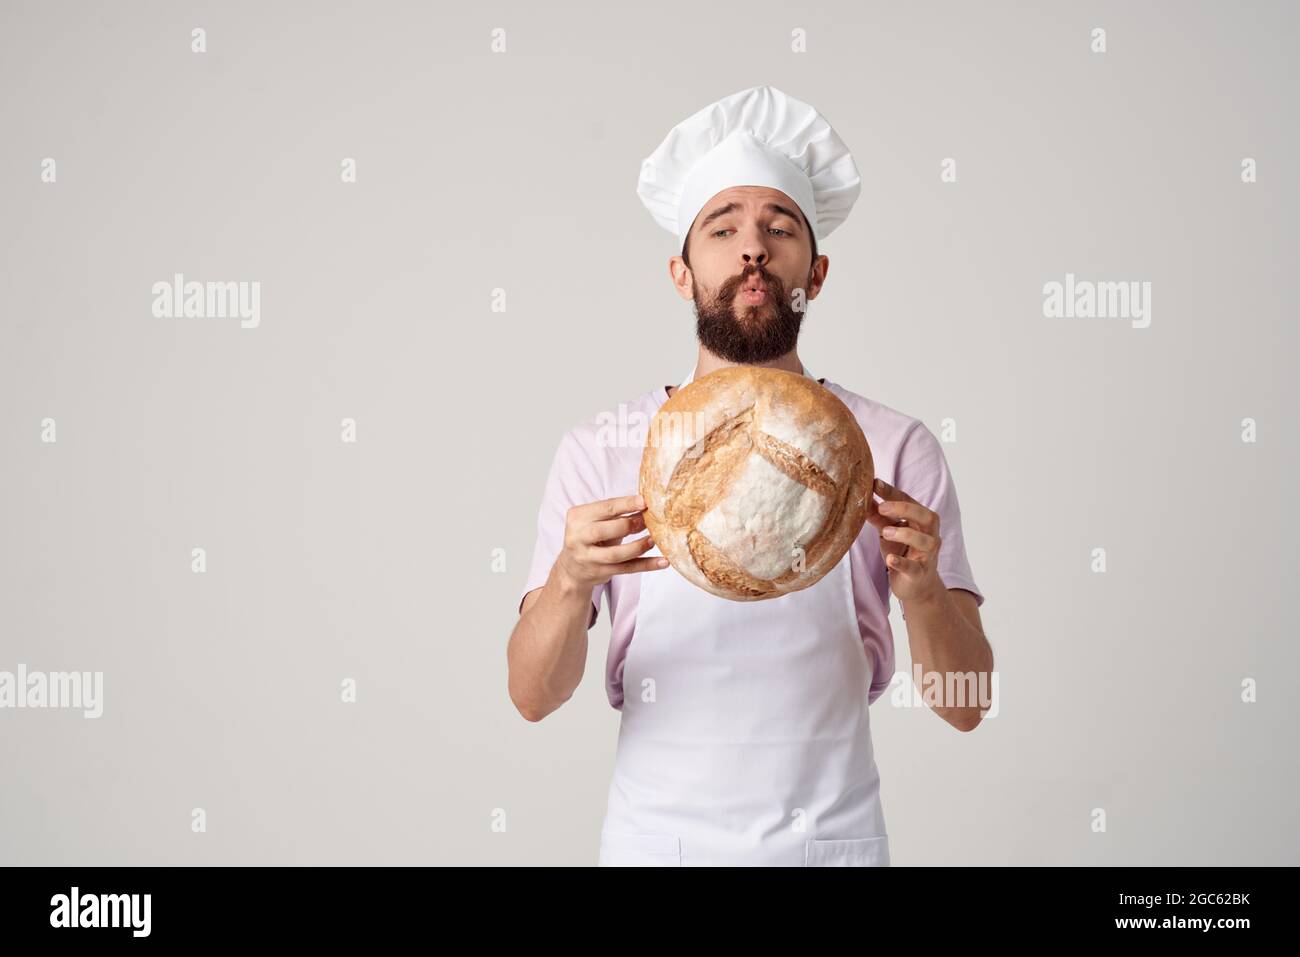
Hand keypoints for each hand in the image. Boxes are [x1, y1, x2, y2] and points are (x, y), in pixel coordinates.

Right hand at [555, 494, 667, 590]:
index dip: (625, 504)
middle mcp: (578, 538)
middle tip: (647, 522)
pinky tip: (662, 562)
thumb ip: (617, 514)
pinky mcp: (599, 573)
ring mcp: (587, 558)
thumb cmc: (590, 537)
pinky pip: (626, 569)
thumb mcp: (597, 521)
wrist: (572, 567)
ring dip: (638, 547)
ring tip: (654, 540)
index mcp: (578, 517)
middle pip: (604, 531)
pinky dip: (647, 565)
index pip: (604, 508)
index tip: (644, 501)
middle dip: (628, 525)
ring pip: (616, 554)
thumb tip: (646, 507)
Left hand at [865, 478, 945, 603]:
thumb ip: (878, 516)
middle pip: (926, 516)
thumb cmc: (903, 552)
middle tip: (882, 506)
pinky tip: (890, 559)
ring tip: (885, 532)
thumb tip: (862, 497)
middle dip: (904, 509)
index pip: (910, 501)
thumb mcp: (888, 531)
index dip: (893, 492)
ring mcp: (927, 556)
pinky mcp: (920, 574)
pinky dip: (902, 562)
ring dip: (905, 534)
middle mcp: (930, 535)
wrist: (916, 586)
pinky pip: (914, 568)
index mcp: (922, 520)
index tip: (875, 483)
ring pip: (925, 541)